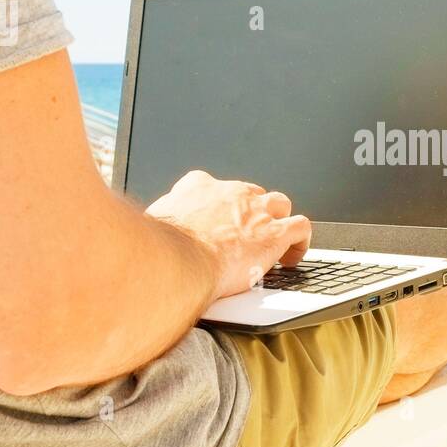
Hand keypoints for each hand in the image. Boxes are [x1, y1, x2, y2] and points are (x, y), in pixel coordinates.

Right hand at [146, 170, 311, 298]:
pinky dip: (300, 241)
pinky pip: (300, 227)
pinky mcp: (274, 233)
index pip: (211, 186)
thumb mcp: (150, 228)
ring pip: (279, 204)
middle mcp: (230, 193)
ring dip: (279, 221)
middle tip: (246, 236)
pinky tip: (291, 258)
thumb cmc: (159, 250)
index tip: (216, 222)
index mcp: (197, 188)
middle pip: (250, 193)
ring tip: (275, 243)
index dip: (218, 205)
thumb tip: (145, 241)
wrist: (178, 261)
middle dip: (251, 212)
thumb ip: (157, 228)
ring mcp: (255, 210)